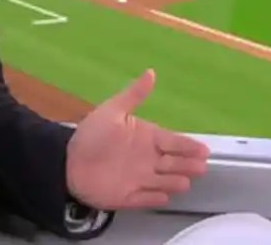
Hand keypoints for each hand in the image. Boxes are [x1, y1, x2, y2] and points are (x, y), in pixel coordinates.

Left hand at [65, 69, 209, 210]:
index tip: (204, 150)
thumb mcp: (112, 110)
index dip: (188, 146)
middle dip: (188, 165)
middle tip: (202, 166)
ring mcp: (139, 179)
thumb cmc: (91, 134)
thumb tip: (151, 71)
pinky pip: (146, 199)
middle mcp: (148, 160)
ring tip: (186, 181)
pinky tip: (166, 197)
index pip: (173, 142)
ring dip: (174, 182)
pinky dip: (155, 198)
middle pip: (173, 163)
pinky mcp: (128, 197)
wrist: (66, 161)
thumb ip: (134, 95)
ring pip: (164, 182)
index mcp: (147, 138)